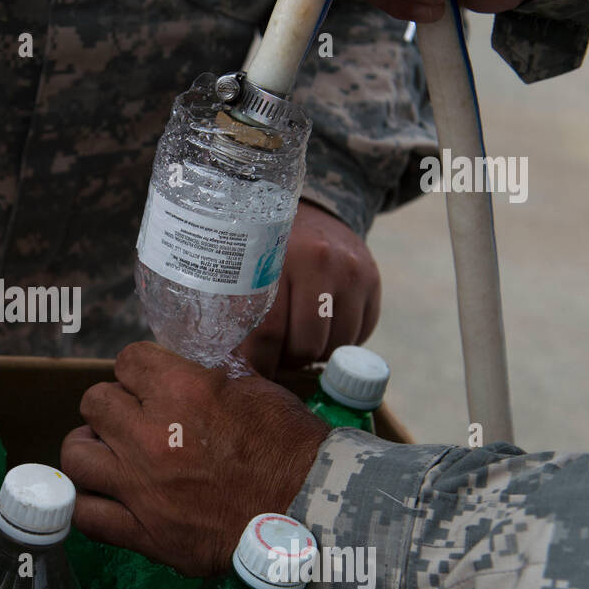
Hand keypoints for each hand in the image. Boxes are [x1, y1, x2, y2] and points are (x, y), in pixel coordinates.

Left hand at [60, 343, 330, 576]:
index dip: (137, 370)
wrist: (311, 512)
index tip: (147, 383)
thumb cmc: (292, 447)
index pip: (127, 361)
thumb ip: (208, 374)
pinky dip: (88, 503)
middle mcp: (151, 436)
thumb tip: (184, 365)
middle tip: (129, 418)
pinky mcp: (145, 533)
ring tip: (105, 451)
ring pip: (77, 455)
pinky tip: (103, 495)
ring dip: (89, 447)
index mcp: (181, 391)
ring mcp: (142, 487)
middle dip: (112, 405)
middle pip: (95, 402)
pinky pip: (87, 515)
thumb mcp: (254, 388)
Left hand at [237, 199, 380, 377]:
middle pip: (304, 344)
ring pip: (334, 346)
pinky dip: (337, 344)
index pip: (268, 331)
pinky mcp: (372, 281)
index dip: (259, 364)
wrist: (313, 210)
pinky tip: (321, 330)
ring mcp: (351, 272)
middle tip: (273, 358)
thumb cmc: (267, 247)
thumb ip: (232, 305)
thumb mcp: (243, 264)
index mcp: (276, 258)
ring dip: (313, 356)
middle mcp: (319, 262)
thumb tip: (216, 361)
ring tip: (295, 343)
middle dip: (286, 362)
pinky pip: (358, 336)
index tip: (249, 378)